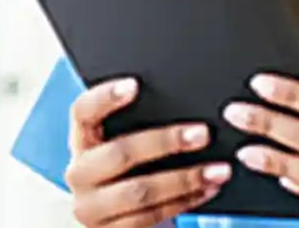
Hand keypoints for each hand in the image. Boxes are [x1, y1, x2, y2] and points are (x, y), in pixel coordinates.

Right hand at [65, 78, 232, 226]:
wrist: (119, 220)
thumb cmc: (131, 171)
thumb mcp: (131, 145)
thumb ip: (144, 124)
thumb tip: (189, 102)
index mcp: (83, 141)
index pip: (82, 112)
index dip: (104, 97)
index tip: (135, 85)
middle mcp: (79, 173)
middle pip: (119, 153)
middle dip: (165, 142)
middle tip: (203, 133)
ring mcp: (90, 207)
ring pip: (139, 191)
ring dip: (185, 179)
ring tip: (219, 170)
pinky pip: (150, 217)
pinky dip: (185, 201)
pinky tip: (208, 189)